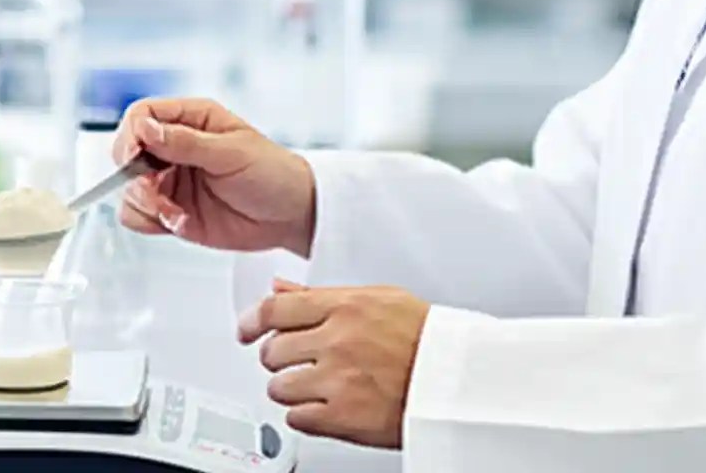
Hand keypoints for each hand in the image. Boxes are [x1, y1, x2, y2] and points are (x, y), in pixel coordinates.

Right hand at [112, 98, 315, 257]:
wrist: (291, 216)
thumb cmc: (273, 173)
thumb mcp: (232, 153)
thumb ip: (187, 142)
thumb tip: (146, 128)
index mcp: (192, 120)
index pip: (142, 115)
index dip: (131, 134)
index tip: (134, 157)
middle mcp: (176, 148)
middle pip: (127, 152)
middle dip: (134, 175)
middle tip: (156, 188)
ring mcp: (172, 180)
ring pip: (129, 188)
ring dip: (145, 202)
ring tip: (174, 211)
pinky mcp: (172, 210)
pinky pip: (140, 216)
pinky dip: (151, 221)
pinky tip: (179, 222)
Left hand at [239, 279, 429, 448]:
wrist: (459, 379)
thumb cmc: (426, 338)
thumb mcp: (377, 299)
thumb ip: (321, 295)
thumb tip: (279, 287)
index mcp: (345, 306)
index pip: (275, 309)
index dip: (252, 321)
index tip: (246, 330)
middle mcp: (337, 341)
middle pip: (271, 350)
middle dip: (280, 357)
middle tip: (298, 360)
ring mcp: (338, 380)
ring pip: (278, 387)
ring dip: (290, 388)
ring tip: (315, 384)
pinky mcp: (343, 417)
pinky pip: (296, 418)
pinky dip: (305, 415)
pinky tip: (325, 405)